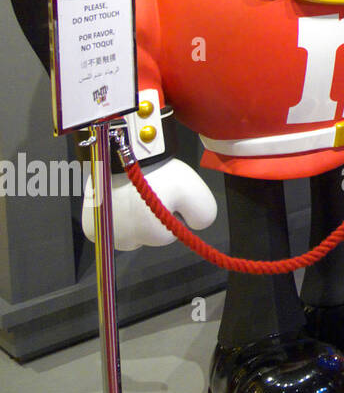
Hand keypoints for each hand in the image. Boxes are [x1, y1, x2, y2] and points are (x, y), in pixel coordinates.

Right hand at [81, 158, 216, 249]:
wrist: (121, 151)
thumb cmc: (160, 171)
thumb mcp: (194, 190)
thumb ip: (204, 214)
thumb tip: (197, 228)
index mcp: (151, 235)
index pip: (168, 234)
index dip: (171, 212)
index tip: (166, 194)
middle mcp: (125, 241)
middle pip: (146, 236)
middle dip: (151, 217)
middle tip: (149, 191)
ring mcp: (105, 235)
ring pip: (127, 234)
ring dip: (133, 218)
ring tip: (133, 194)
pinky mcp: (89, 226)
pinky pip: (108, 230)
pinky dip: (114, 218)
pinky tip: (119, 200)